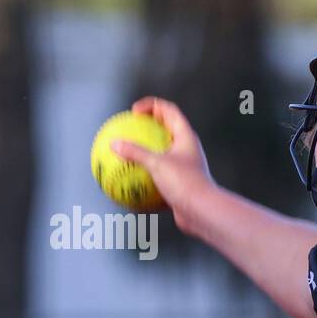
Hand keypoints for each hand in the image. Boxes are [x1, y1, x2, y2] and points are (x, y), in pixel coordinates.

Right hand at [110, 97, 214, 233]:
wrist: (203, 212)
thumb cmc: (184, 183)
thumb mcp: (157, 164)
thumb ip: (135, 152)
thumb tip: (114, 144)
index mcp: (186, 137)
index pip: (169, 111)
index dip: (151, 105)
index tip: (133, 111)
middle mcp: (186, 150)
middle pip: (165, 130)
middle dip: (147, 127)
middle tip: (126, 129)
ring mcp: (183, 168)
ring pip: (161, 155)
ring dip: (144, 154)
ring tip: (124, 156)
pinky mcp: (179, 184)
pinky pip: (158, 177)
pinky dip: (144, 178)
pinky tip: (126, 183)